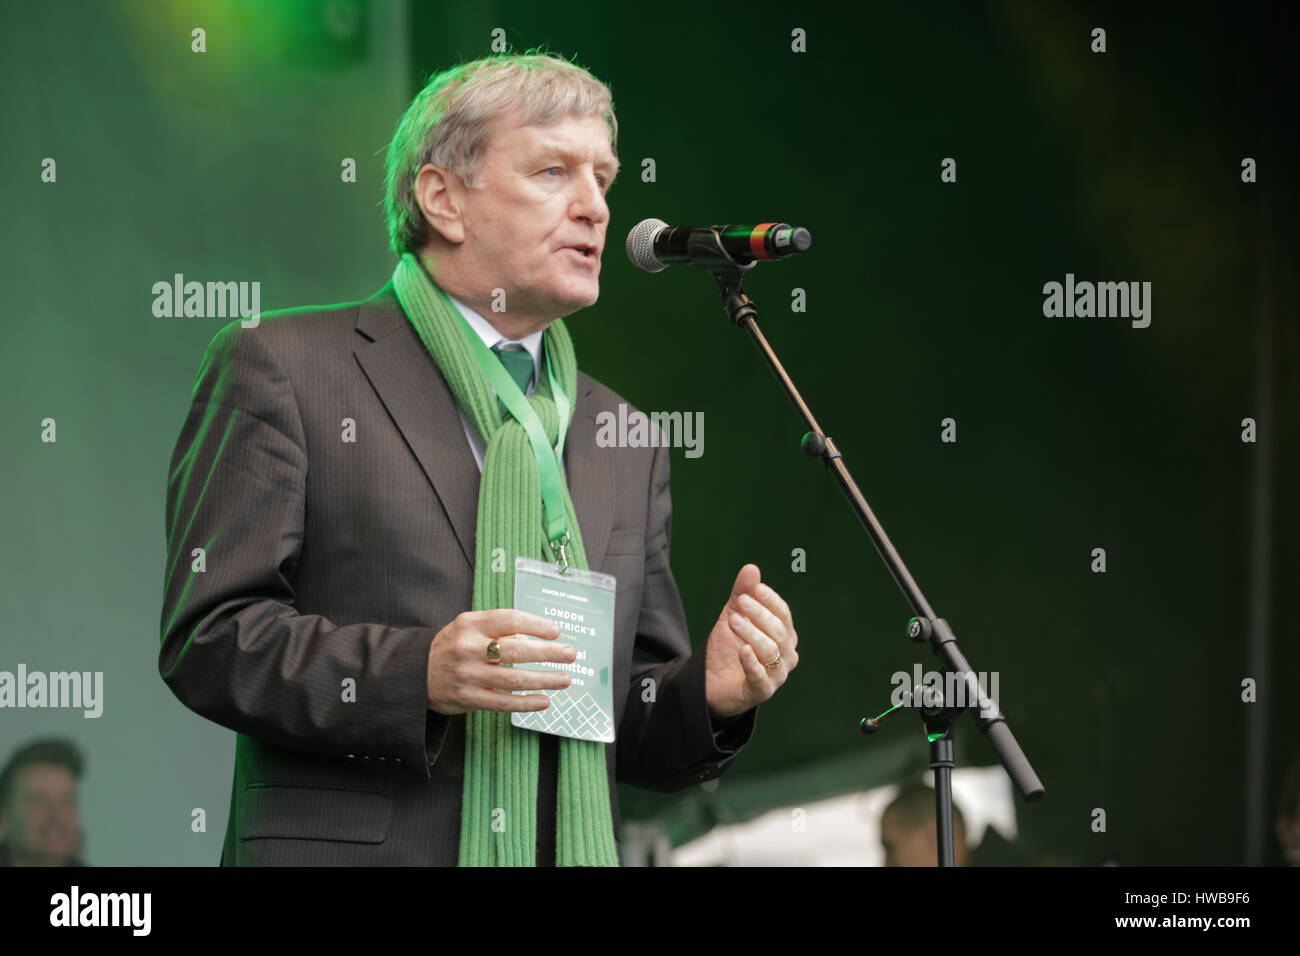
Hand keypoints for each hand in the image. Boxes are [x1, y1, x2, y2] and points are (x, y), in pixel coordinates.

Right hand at [426, 609, 576, 714]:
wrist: (415, 672)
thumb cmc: (452, 646)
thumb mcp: (468, 628)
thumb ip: (499, 630)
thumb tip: (536, 639)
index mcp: (470, 624)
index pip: (510, 619)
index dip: (536, 625)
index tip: (556, 631)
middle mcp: (468, 648)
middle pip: (516, 650)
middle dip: (548, 653)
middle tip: (571, 654)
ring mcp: (468, 675)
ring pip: (513, 679)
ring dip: (544, 680)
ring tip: (564, 679)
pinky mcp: (467, 698)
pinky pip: (503, 703)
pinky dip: (526, 703)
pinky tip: (544, 701)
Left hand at [705, 564, 797, 719]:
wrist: (710, 680)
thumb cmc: (728, 647)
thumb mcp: (733, 615)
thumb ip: (742, 593)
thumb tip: (751, 568)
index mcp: (784, 635)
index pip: (783, 614)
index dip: (770, 601)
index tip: (754, 589)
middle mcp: (786, 655)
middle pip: (778, 631)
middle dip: (759, 614)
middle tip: (740, 602)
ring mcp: (777, 675)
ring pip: (770, 651)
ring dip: (751, 633)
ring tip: (732, 620)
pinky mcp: (762, 692)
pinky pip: (761, 677)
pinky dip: (752, 663)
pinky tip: (742, 650)